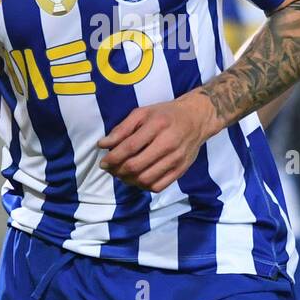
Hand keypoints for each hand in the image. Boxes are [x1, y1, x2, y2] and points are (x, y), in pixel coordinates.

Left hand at [97, 91, 218, 192]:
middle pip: (136, 166)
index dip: (113, 157)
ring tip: (122, 174)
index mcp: (157, 125)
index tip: (103, 162)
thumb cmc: (165, 114)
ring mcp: (176, 159)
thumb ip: (122, 128)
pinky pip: (158, 186)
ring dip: (128, 180)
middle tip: (111, 169)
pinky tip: (137, 179)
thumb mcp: (143, 113)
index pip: (130, 147)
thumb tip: (103, 145)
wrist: (197, 119)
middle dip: (118, 171)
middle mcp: (168, 143)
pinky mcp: (181, 170)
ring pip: (145, 179)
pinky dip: (143, 186)